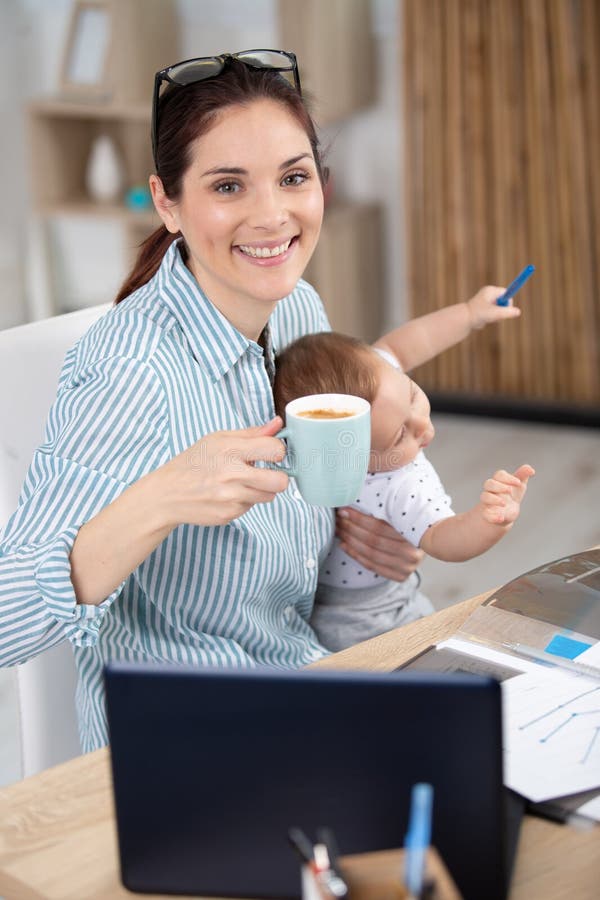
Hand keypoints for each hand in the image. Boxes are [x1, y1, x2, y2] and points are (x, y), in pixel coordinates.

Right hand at [158, 417, 288, 527]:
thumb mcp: (218, 439)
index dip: (278, 451)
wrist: (167, 494)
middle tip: (267, 472)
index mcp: (230, 450)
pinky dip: (245, 501)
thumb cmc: (193, 463)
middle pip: (280, 481)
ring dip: (262, 489)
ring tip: (242, 482)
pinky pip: (251, 507)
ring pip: (269, 496)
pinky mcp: (229, 514)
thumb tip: (278, 424)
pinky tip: (228, 494)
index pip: (275, 449)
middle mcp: (232, 475)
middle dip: (279, 476)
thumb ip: (251, 433)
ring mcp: (231, 498)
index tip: (271, 452)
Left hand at [335, 507, 424, 581]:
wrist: (433, 541)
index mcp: (414, 533)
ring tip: (339, 530)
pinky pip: (372, 566)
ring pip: (370, 553)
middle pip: (373, 540)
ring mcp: (407, 567)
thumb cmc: (410, 521)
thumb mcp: (403, 512)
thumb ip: (387, 506)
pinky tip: (344, 544)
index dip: (358, 518)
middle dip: (351, 528)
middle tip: (337, 519)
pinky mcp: (401, 576)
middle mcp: (412, 553)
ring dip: (350, 541)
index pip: (379, 527)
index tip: (343, 510)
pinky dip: (355, 555)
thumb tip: (358, 490)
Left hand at [466, 285, 521, 329]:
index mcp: (491, 290)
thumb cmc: (478, 314)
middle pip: (504, 302)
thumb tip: (518, 312)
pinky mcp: (484, 308)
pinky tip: (484, 320)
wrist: (464, 320)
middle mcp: (488, 294)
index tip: (507, 310)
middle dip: (502, 311)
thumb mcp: (494, 313)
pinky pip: (494, 314)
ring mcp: (486, 301)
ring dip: (497, 316)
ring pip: (499, 309)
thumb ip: (506, 312)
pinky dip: (491, 318)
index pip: (507, 293)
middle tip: (495, 316)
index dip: (508, 302)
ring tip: (488, 318)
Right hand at [480, 464, 534, 525]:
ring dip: (494, 499)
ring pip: (484, 496)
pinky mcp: (487, 513)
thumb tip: (531, 469)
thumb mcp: (519, 485)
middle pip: (489, 483)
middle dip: (499, 486)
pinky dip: (492, 516)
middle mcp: (491, 490)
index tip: (518, 483)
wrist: (506, 512)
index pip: (499, 475)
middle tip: (510, 491)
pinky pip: (485, 514)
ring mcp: (488, 501)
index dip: (508, 477)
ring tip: (504, 504)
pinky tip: (501, 518)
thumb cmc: (512, 495)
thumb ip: (523, 475)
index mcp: (499, 481)